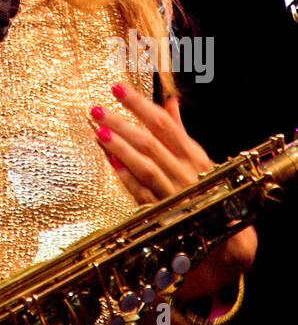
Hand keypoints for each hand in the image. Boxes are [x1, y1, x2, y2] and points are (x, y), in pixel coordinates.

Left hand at [90, 83, 256, 300]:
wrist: (228, 236)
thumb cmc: (209, 187)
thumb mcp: (196, 156)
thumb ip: (178, 129)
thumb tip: (169, 100)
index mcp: (192, 153)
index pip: (162, 122)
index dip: (139, 104)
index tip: (117, 88)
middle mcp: (185, 170)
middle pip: (150, 142)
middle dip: (122, 123)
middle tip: (96, 108)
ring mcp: (174, 192)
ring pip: (146, 166)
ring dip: (121, 149)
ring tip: (99, 131)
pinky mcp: (165, 213)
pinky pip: (143, 194)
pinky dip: (128, 178)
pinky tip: (111, 162)